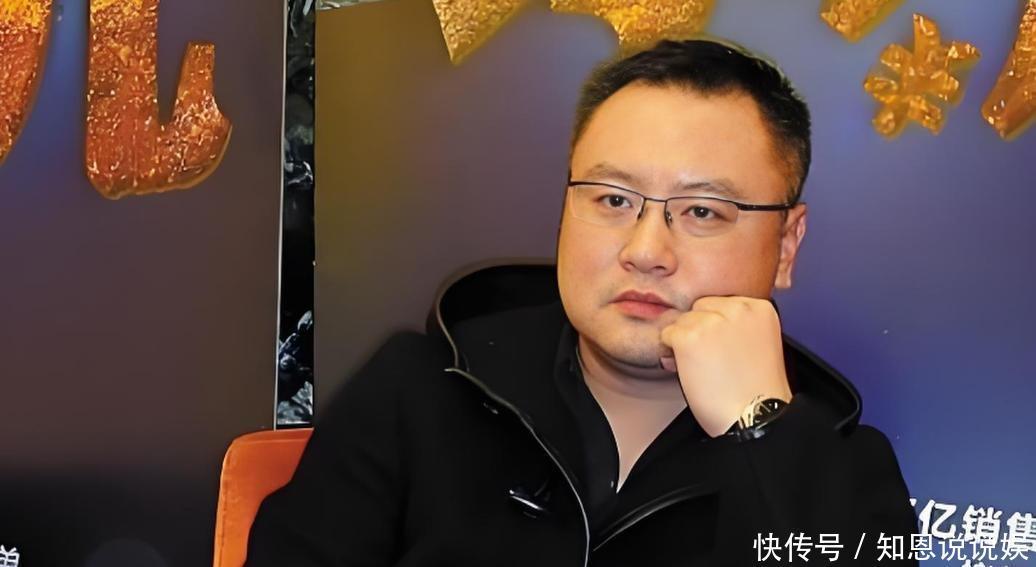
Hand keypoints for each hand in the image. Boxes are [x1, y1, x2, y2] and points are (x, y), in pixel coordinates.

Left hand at [659, 296, 792, 437]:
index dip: (715, 328)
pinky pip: (667, 335)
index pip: (720, 304)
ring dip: (684, 342)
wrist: (754, 417)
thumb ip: (733, 326)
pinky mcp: (689, 337)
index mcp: (758, 308)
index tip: (721, 348)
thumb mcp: (757, 344)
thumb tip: (697, 321)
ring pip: (682, 321)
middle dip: (699, 330)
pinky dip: (671, 352)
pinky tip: (690, 370)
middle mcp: (736, 308)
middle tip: (709, 360)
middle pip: (700, 308)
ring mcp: (711, 321)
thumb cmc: (755, 391)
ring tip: (702, 368)